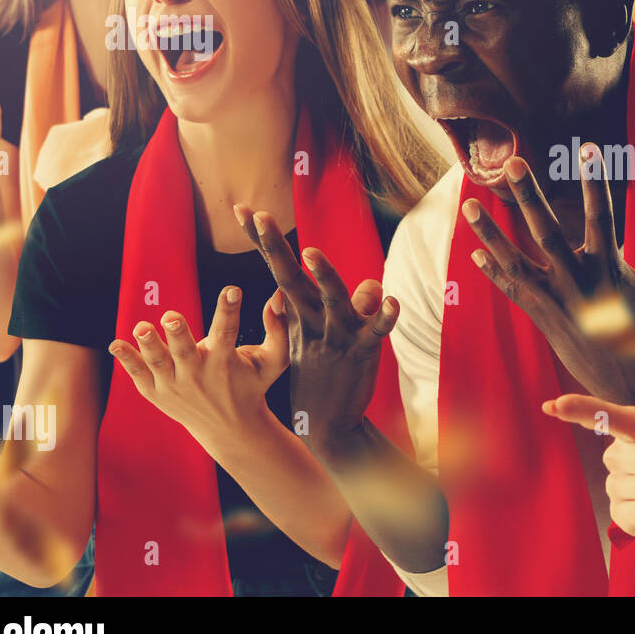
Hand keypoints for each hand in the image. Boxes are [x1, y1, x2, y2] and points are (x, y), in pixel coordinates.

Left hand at [108, 286, 288, 450]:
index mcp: (225, 362)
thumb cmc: (253, 386)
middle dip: (178, 334)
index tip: (232, 289)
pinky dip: (127, 361)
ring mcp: (174, 386)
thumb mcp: (273, 362)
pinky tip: (115, 344)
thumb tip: (278, 295)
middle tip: (171, 315)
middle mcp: (198, 374)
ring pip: (159, 363)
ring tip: (140, 327)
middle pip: (185, 352)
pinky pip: (139, 376)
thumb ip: (278, 329)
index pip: (227, 332)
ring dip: (149, 346)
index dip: (230, 310)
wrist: (230, 429)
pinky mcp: (157, 393)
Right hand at [234, 204, 399, 450]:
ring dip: (324, 276)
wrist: (327, 425)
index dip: (262, 239)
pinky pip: (375, 331)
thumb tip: (376, 284)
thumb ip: (354, 305)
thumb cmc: (323, 374)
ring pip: (331, 300)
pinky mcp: (362, 352)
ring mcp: (337, 335)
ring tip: (311, 252)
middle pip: (292, 277)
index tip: (243, 208)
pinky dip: (383, 317)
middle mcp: (314, 319)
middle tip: (259, 217)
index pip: (279, 268)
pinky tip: (391, 300)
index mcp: (299, 311)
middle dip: (274, 246)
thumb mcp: (328, 335)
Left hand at [463, 147, 634, 406]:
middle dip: (528, 195)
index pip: (603, 215)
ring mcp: (557, 299)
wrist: (632, 383)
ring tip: (468, 205)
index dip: (596, 181)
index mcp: (610, 268)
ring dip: (490, 232)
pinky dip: (494, 272)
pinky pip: (513, 291)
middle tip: (512, 162)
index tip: (589, 149)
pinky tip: (475, 253)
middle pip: (548, 230)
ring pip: (517, 259)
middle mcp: (579, 280)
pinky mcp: (544, 318)